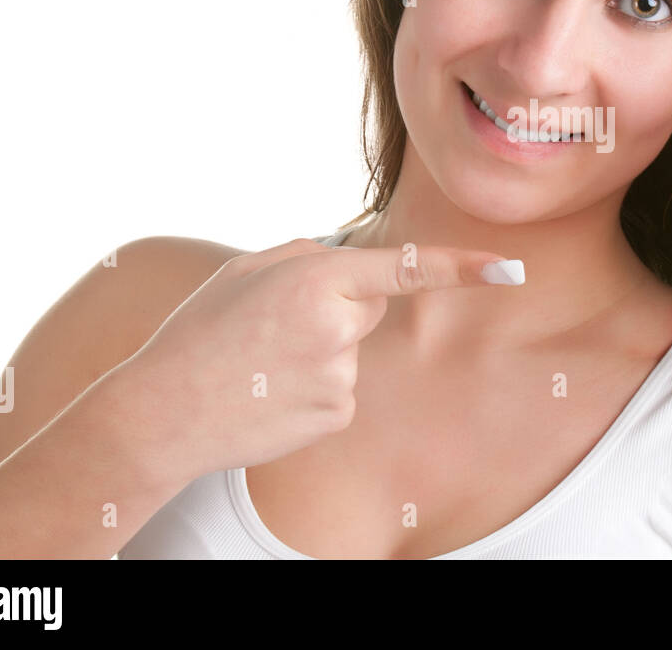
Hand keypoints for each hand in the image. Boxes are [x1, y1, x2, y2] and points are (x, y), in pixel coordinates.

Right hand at [118, 238, 524, 483]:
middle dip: (335, 308)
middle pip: (369, 306)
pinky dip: (312, 388)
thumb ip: (307, 257)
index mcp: (317, 280)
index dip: (463, 266)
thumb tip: (350, 266)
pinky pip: (341, 388)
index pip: (406, 268)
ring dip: (318, 352)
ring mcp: (341, 376)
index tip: (508, 267)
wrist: (163, 413)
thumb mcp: (245, 272)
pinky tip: (272, 393)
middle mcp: (339, 327)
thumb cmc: (200, 333)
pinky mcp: (337, 414)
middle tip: (271, 328)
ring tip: (261, 363)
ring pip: (352, 349)